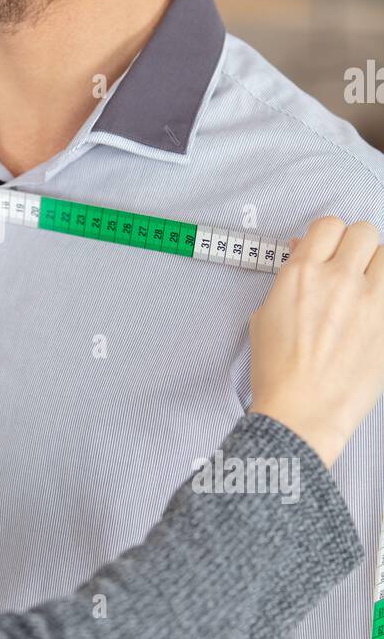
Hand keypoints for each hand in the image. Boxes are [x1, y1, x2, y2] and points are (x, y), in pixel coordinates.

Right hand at [248, 216, 383, 465]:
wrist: (301, 413)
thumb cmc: (278, 371)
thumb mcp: (265, 315)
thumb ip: (290, 280)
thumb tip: (307, 258)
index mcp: (302, 274)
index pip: (329, 225)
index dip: (328, 237)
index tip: (328, 251)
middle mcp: (339, 279)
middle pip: (364, 232)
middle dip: (356, 247)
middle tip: (350, 268)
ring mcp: (371, 302)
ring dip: (378, 268)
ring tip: (368, 290)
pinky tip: (373, 313)